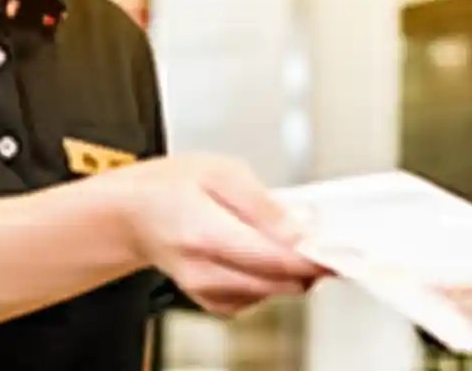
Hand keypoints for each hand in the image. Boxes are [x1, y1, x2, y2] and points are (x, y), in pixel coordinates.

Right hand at [110, 154, 326, 316]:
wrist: (131, 214)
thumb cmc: (169, 186)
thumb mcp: (219, 171)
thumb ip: (262, 203)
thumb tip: (299, 228)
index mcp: (205, 232)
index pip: (274, 258)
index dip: (314, 258)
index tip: (340, 250)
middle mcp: (204, 270)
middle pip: (278, 283)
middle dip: (308, 264)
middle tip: (323, 241)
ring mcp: (205, 290)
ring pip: (271, 294)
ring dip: (289, 272)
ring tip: (286, 241)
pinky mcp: (211, 301)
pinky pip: (256, 299)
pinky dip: (269, 281)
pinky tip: (261, 257)